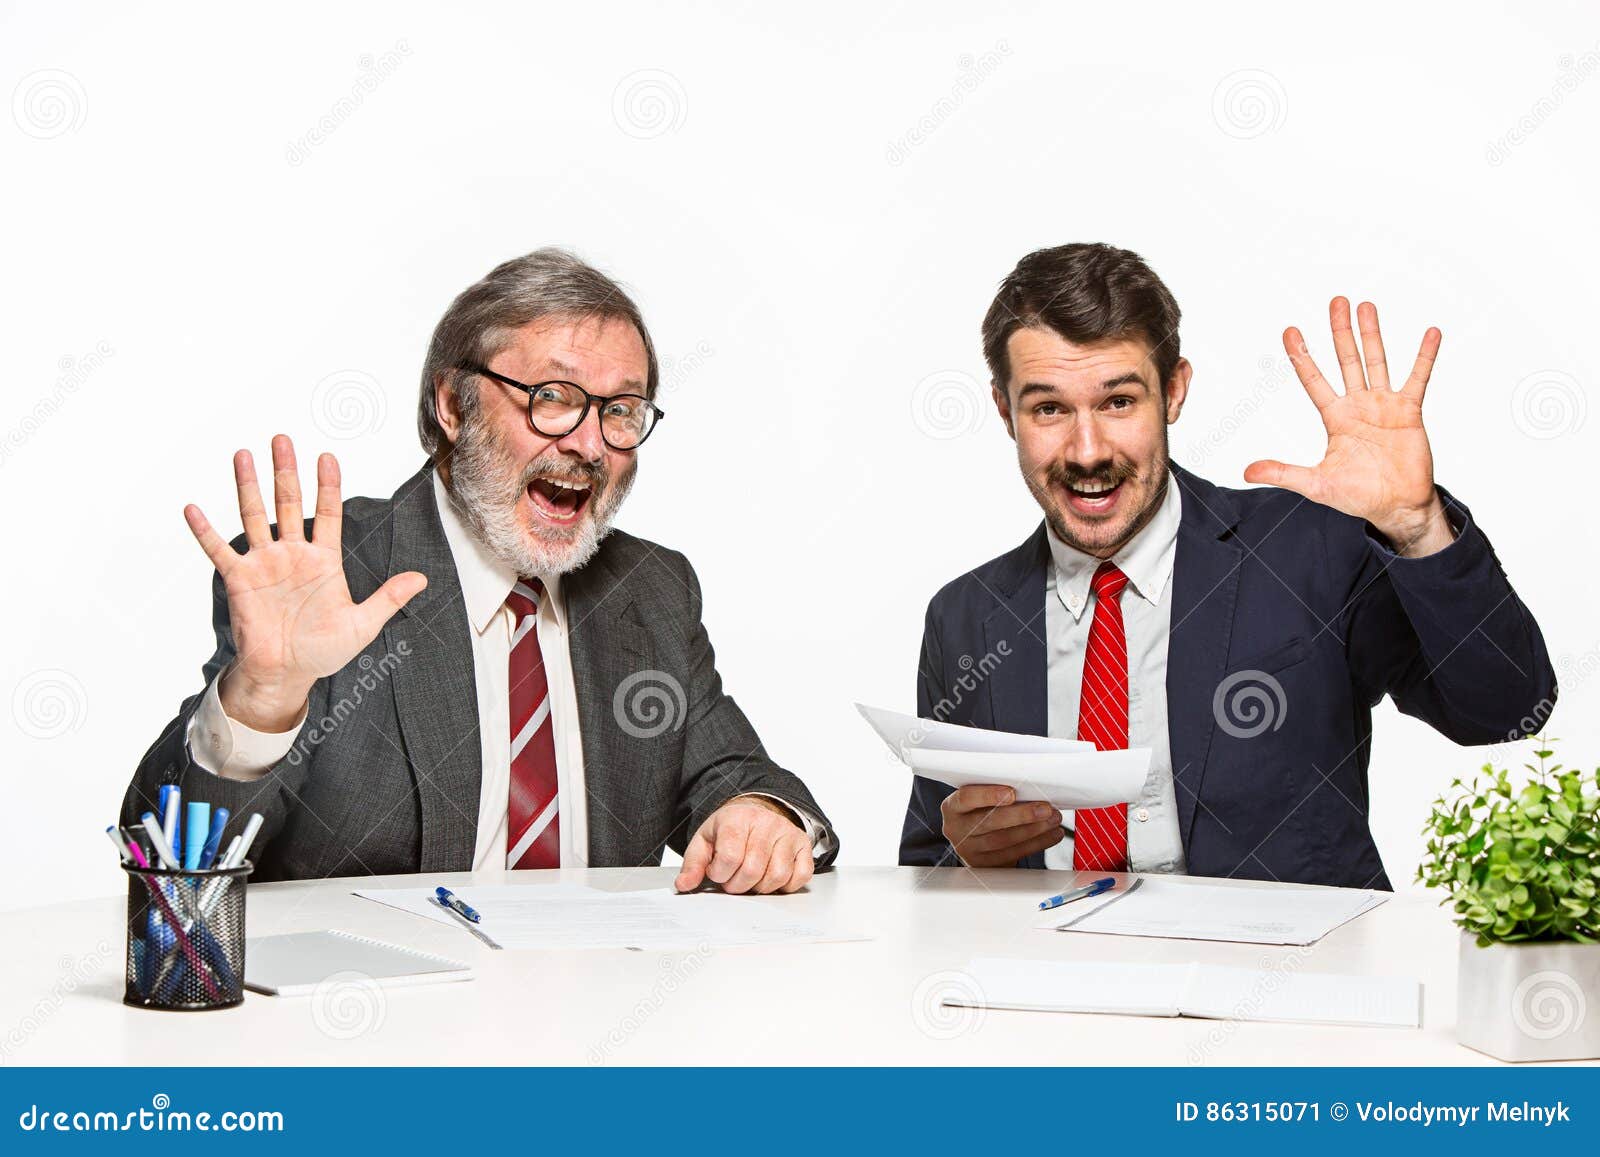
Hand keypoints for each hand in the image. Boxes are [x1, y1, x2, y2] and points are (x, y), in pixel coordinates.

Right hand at [183, 435, 427, 730]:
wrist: (287, 674)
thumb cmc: (324, 651)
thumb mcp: (364, 625)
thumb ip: (389, 598)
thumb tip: (422, 579)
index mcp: (323, 561)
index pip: (327, 513)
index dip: (327, 485)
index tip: (327, 456)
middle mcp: (293, 555)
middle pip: (289, 503)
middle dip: (286, 471)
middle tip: (282, 439)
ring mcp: (265, 564)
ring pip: (255, 515)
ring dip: (248, 486)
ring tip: (244, 454)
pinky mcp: (240, 579)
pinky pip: (219, 550)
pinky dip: (204, 531)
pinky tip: (192, 508)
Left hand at [674, 796, 814, 893]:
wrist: (757, 811)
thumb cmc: (731, 829)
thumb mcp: (705, 840)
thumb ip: (693, 863)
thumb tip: (684, 884)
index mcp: (737, 818)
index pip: (730, 856)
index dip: (720, 873)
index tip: (717, 871)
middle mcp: (766, 823)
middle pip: (753, 870)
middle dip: (738, 885)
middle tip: (733, 880)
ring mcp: (788, 833)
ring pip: (777, 876)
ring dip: (760, 888)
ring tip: (751, 879)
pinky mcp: (803, 845)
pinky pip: (800, 876)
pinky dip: (785, 885)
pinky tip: (771, 877)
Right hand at [941, 785, 1063, 866]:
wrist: (975, 841)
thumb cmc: (981, 811)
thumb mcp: (980, 800)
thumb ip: (998, 793)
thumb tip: (1031, 787)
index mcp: (953, 807)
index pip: (966, 798)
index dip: (988, 795)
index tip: (1011, 793)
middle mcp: (956, 829)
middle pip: (989, 822)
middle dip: (1021, 815)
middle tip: (1045, 808)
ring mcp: (969, 850)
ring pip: (1003, 840)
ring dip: (1034, 830)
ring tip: (1053, 819)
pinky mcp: (985, 865)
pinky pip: (1013, 855)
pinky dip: (1036, 843)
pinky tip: (1050, 834)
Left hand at [1244, 297, 1453, 556]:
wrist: (1397, 507)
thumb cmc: (1358, 496)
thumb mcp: (1316, 484)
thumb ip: (1284, 473)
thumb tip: (1247, 473)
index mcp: (1335, 418)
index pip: (1314, 379)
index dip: (1302, 356)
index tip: (1290, 330)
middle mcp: (1358, 405)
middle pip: (1346, 359)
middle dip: (1340, 331)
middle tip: (1336, 301)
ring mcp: (1385, 405)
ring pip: (1376, 360)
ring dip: (1372, 334)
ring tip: (1367, 306)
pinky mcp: (1410, 411)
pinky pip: (1418, 377)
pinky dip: (1424, 355)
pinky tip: (1430, 332)